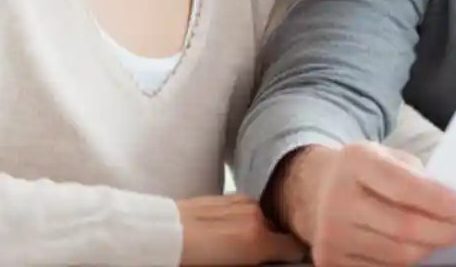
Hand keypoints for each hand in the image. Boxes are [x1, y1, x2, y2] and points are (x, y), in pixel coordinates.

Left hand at [177, 194, 305, 265]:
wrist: (160, 235)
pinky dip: (243, 220)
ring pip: (261, 219)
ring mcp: (241, 202)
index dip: (293, 255)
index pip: (294, 246)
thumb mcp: (234, 264)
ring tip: (234, 246)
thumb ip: (257, 261)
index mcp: (258, 239)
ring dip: (256, 231)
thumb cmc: (192, 258)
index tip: (287, 260)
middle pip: (277, 231)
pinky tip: (224, 233)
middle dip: (270, 244)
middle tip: (254, 257)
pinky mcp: (227, 196)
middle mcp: (254, 215)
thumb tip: (268, 260)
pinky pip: (246, 210)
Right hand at [278, 142, 455, 265]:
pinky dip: (405, 263)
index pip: (402, 186)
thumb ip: (416, 176)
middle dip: (441, 231)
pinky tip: (413, 249)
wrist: (316, 190)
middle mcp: (338, 198)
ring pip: (397, 255)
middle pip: (403, 227)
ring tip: (438, 238)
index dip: (437, 201)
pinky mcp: (330, 261)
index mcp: (356, 161)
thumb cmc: (364, 174)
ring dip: (427, 249)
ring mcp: (331, 234)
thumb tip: (450, 207)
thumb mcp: (387, 157)